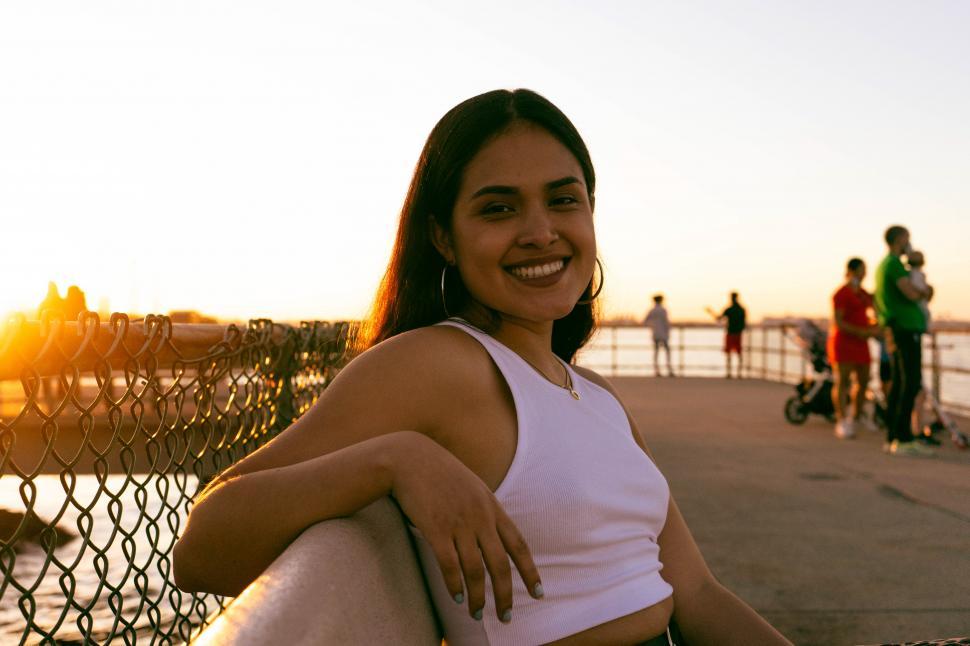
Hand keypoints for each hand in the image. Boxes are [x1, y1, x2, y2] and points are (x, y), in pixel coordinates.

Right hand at [388, 432, 541, 622]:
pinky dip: (455, 585)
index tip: (538, 594)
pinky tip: (457, 598)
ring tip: (478, 614)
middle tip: (506, 617)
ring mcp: (458, 523)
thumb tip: (495, 538)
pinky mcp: (435, 528)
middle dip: (505, 595)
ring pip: (475, 570)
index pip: (518, 545)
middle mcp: (480, 517)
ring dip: (478, 597)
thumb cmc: (440, 473)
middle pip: (500, 564)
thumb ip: (485, 511)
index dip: (530, 572)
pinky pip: (449, 565)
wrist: (409, 458)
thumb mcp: (472, 487)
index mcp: (492, 507)